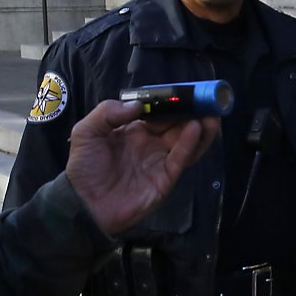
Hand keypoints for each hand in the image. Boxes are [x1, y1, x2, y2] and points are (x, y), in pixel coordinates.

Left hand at [64, 100, 217, 236]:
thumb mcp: (86, 132)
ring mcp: (160, 161)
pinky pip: (181, 159)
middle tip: (207, 99)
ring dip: (200, 128)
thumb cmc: (84, 168)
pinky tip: (196, 128)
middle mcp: (151, 144)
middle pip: (177, 125)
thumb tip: (138, 105)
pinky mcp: (165, 178)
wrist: (84, 204)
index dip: (171, 102)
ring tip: (211, 114)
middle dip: (192, 112)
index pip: (158, 113)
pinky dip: (190, 144)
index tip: (184, 91)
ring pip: (186, 142)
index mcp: (134, 130)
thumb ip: (107, 113)